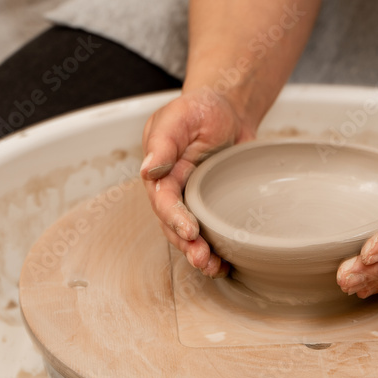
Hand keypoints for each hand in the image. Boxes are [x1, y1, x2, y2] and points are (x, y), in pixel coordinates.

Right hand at [140, 88, 255, 275]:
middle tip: (201, 257)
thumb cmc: (200, 109)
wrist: (228, 111)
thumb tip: (149, 169)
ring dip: (199, 254)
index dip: (174, 218)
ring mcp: (195, 201)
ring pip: (190, 235)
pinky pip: (213, 232)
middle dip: (186, 245)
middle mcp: (175, 191)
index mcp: (161, 171)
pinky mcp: (214, 207)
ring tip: (213, 268)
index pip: (163, 200)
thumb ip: (164, 141)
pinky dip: (218, 251)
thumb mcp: (180, 116)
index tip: (189, 230)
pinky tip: (226, 265)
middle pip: (174, 226)